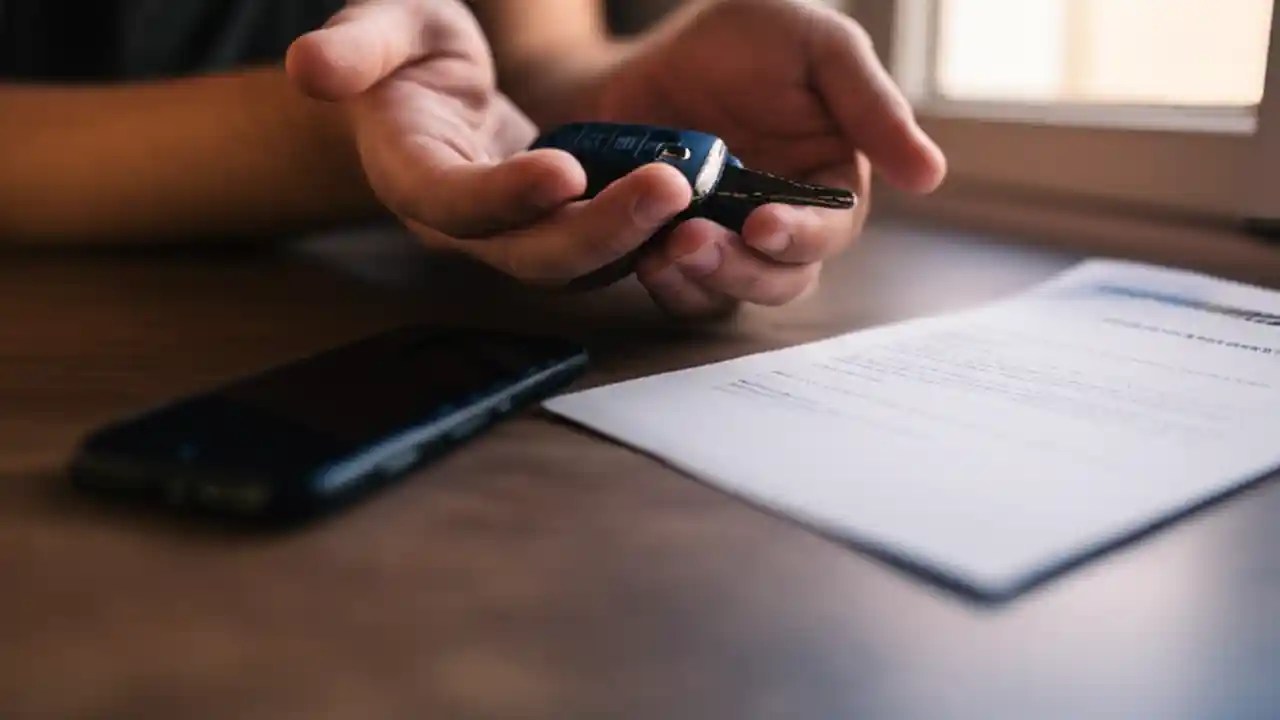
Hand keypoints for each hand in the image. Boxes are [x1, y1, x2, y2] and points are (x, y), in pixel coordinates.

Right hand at [286, 0, 691, 284]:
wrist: (424, 78)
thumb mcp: (381, 23)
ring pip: (571, 262)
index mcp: (412, 173)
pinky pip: (597, 247)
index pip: (455, 202)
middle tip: (667, 188)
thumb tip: (311, 66)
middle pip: (528, 254)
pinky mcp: (549, 225)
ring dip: (632, 237)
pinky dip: (641, 235)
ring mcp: (509, 231)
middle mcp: (462, 220)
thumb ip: (355, 45)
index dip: (506, 196)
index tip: (564, 170)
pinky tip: (688, 204)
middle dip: (598, 230)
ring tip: (689, 193)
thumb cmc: (402, 48)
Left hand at [590, 0, 946, 316]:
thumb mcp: (815, 48)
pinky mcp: (674, 255)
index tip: (763, 224)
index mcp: (829, 181)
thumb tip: (930, 174)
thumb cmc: (737, 44)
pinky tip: (642, 255)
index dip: (804, 235)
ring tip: (664, 250)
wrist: (639, 59)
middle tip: (694, 241)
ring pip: (732, 296)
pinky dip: (665, 285)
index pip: (833, 229)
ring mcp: (727, 244)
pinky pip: (679, 292)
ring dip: (703, 282)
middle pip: (784, 278)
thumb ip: (870, 105)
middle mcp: (784, 224)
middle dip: (744, 269)